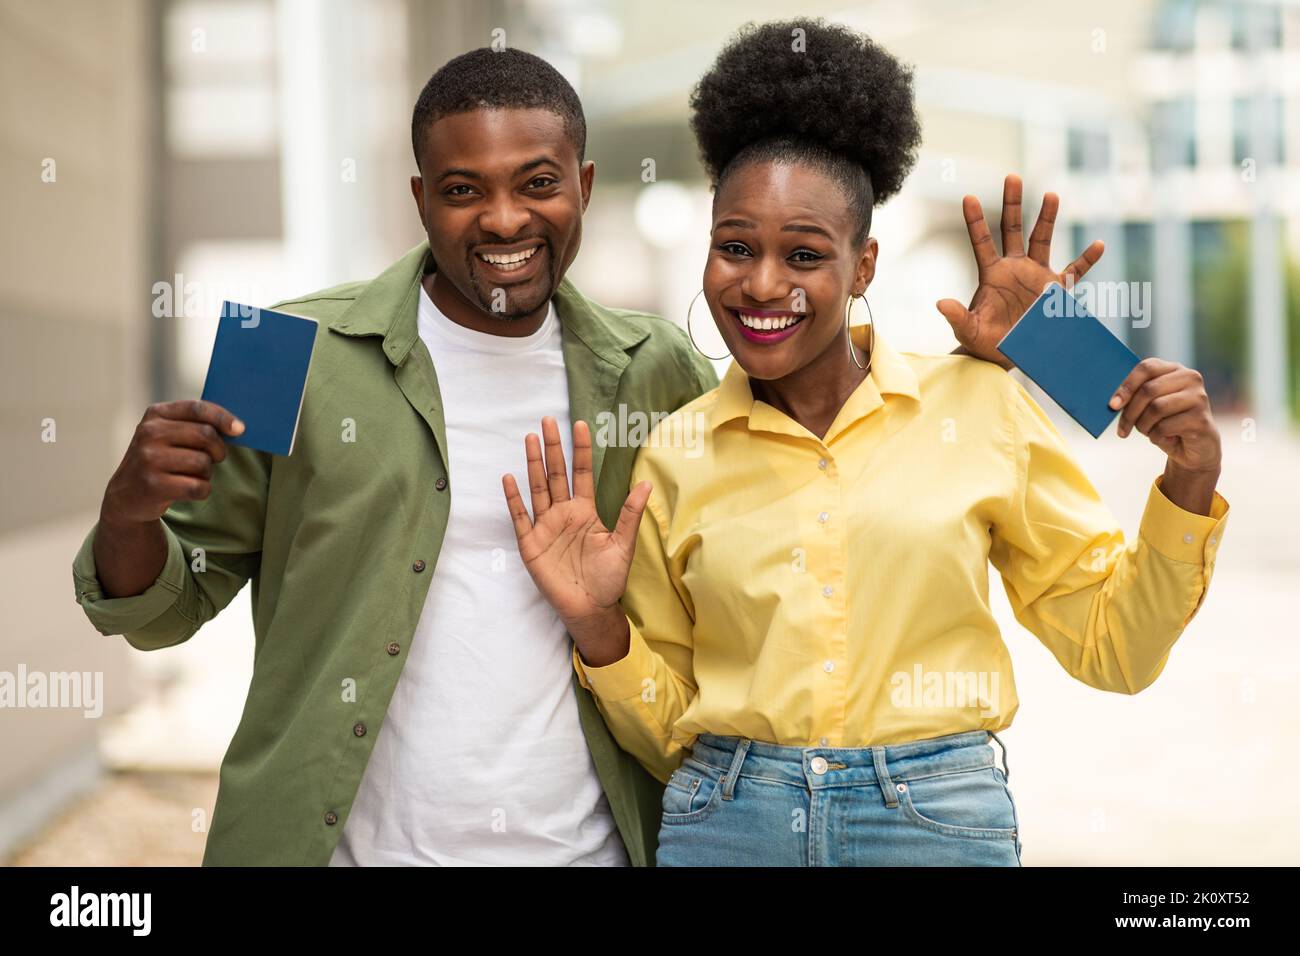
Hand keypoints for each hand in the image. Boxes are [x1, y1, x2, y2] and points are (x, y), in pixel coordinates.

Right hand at [101, 399, 244, 526]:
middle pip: (206, 435)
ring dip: (207, 473)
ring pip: (204, 462)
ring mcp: (149, 459)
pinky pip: (199, 486)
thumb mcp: (169, 434)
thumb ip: (195, 424)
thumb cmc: (161, 460)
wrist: (128, 496)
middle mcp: (149, 433)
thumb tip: (238, 427)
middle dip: (218, 450)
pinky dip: (202, 490)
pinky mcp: (153, 485)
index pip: (197, 408)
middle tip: (216, 458)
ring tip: (192, 475)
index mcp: (155, 414)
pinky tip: (188, 489)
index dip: (223, 418)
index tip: (240, 430)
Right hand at [502, 416, 649, 659]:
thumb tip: (646, 484)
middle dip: (552, 449)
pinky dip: (514, 499)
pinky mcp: (530, 544)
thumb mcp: (623, 545)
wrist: (590, 608)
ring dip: (533, 464)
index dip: (581, 451)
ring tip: (530, 439)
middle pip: (556, 474)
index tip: (579, 426)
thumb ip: (630, 514)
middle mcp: (563, 514)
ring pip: (537, 488)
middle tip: (548, 421)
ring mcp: (545, 527)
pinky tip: (509, 478)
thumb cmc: (608, 579)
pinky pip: (520, 517)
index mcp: (585, 511)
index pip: (581, 474)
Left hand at [940, 173, 1104, 369]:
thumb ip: (957, 317)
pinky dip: (1087, 260)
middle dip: (1012, 204)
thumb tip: (940, 303)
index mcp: (991, 274)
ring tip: (1051, 194)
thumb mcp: (968, 331)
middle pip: (1011, 229)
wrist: (1006, 354)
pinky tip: (1098, 245)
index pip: (981, 242)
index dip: (975, 221)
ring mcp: (1035, 275)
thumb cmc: (983, 342)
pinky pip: (1075, 271)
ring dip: (1046, 218)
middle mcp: (1014, 268)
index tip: (968, 197)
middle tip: (1012, 177)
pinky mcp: (1055, 290)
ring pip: (1042, 240)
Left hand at [1109, 358, 1221, 513]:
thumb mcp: (1149, 406)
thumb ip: (1135, 397)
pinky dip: (1156, 437)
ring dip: (1143, 426)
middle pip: (1148, 390)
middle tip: (1122, 430)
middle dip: (1130, 413)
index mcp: (1174, 369)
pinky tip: (1162, 439)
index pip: (1146, 368)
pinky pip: (1165, 427)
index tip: (1112, 405)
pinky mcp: (1201, 419)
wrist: (1194, 448)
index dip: (1126, 386)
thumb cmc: (1166, 422)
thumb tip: (1112, 401)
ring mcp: (1199, 397)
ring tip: (1147, 432)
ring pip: (1156, 408)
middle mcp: (1190, 378)